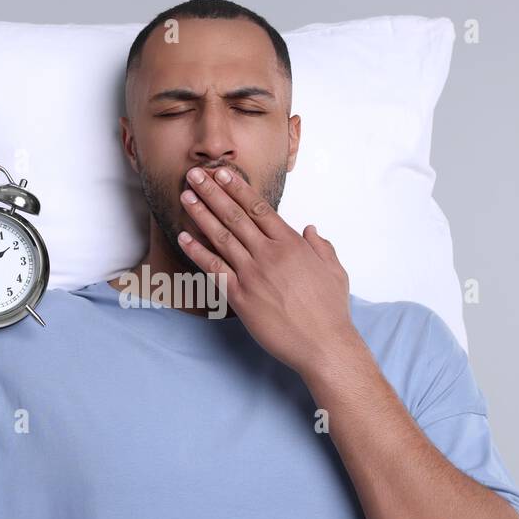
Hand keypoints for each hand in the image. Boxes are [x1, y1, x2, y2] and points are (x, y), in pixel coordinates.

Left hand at [177, 166, 361, 374]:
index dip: (237, 188)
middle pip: (235, 216)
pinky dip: (198, 252)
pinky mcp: (241, 297)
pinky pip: (214, 269)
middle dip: (212, 192)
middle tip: (195, 174)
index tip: (222, 173)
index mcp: (291, 244)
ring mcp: (253, 275)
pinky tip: (184, 238)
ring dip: (201, 214)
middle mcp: (269, 254)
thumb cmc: (331, 310)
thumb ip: (321, 246)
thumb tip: (309, 229)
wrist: (323, 344)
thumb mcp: (335, 270)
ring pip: (221, 237)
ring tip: (185, 196)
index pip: (259, 207)